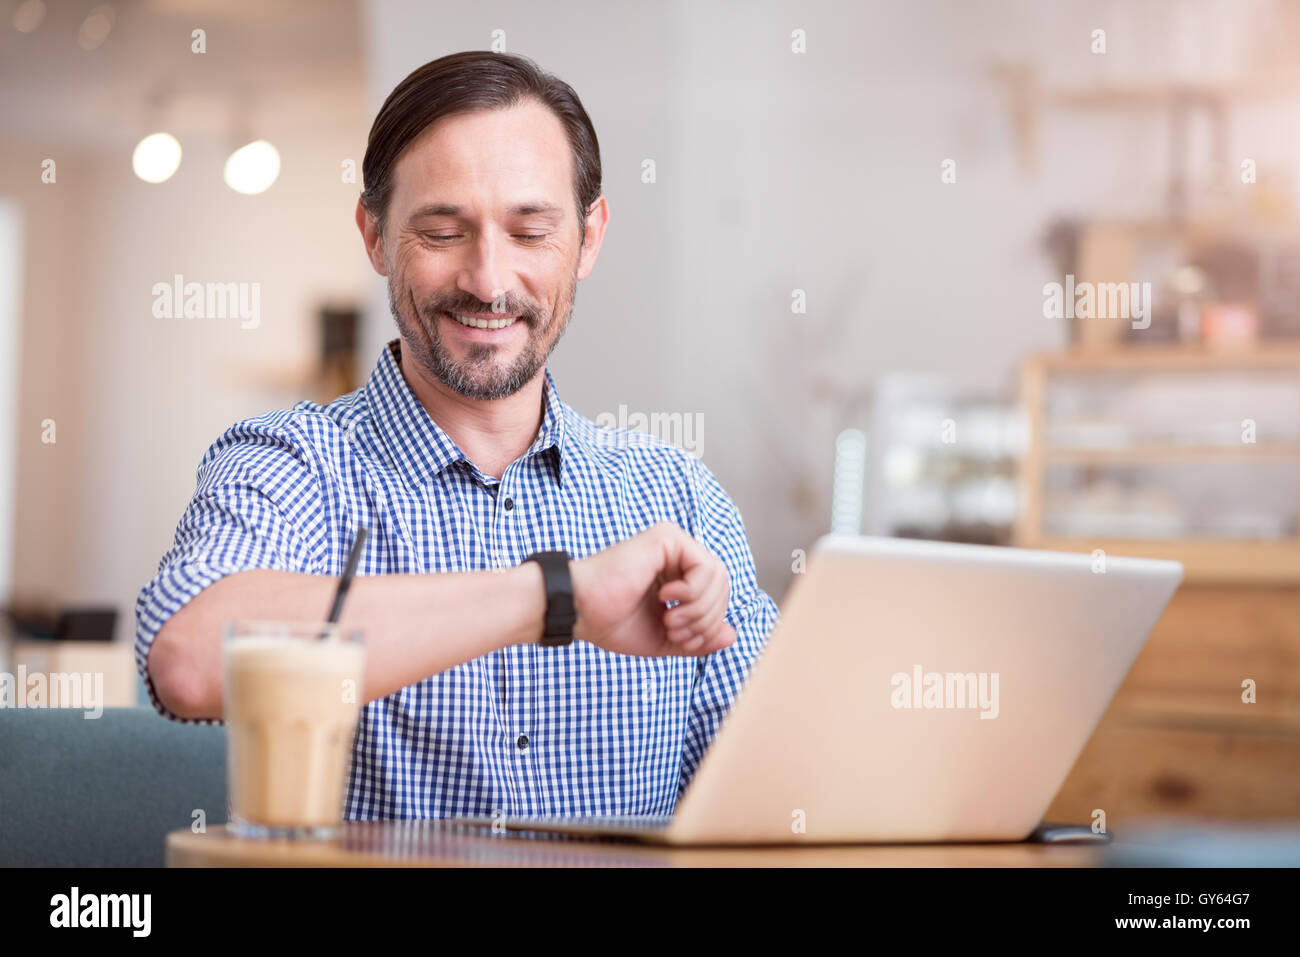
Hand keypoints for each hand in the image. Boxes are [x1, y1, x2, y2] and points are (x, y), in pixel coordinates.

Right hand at [568, 522, 736, 657]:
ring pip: (719, 576)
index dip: (710, 624)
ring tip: (670, 618)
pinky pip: (706, 565)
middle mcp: (678, 556)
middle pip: (724, 586)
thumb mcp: (666, 639)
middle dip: (707, 619)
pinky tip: (665, 596)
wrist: (581, 610)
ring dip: (699, 608)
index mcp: (678, 576)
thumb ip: (699, 638)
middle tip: (675, 630)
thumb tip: (732, 635)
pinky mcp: (667, 537)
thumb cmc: (613, 622)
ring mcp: (673, 543)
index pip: (718, 597)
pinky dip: (693, 590)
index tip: (682, 640)